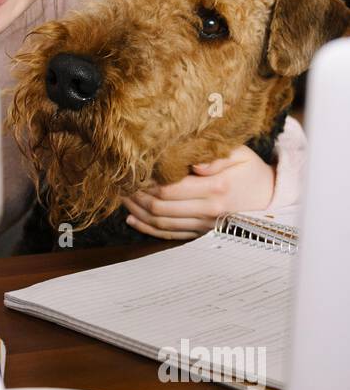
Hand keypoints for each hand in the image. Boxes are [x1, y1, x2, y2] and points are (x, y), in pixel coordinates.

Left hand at [121, 145, 276, 241]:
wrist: (269, 199)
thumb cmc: (251, 171)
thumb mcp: (241, 154)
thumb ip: (217, 156)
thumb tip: (193, 162)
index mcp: (216, 188)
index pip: (171, 188)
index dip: (148, 182)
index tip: (134, 171)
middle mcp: (209, 210)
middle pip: (161, 207)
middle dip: (137, 196)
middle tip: (121, 183)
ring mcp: (204, 226)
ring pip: (161, 223)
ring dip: (138, 211)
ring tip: (123, 197)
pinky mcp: (201, 234)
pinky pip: (169, 235)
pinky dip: (147, 229)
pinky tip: (132, 219)